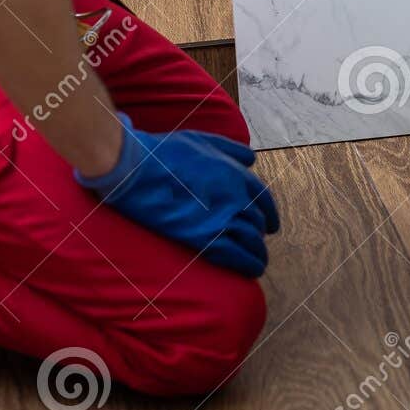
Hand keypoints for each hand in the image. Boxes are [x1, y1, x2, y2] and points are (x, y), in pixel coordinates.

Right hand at [75, 113, 278, 276]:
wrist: (138, 168)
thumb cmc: (166, 152)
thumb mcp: (203, 140)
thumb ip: (231, 149)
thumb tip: (251, 159)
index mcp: (235, 173)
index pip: (262, 197)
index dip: (270, 212)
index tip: (270, 224)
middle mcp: (234, 196)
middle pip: (257, 220)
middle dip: (261, 233)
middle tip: (259, 242)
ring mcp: (220, 218)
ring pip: (250, 240)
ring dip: (258, 252)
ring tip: (259, 261)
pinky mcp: (203, 237)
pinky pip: (235, 255)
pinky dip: (248, 264)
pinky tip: (253, 270)